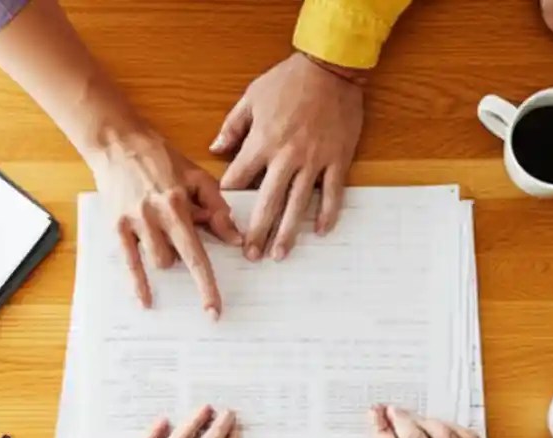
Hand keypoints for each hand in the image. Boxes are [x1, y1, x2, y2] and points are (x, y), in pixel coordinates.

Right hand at [90, 130, 242, 316]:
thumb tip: (236, 239)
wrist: (118, 142)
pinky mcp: (117, 225)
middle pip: (176, 260)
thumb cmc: (161, 158)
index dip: (206, 285)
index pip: (196, 254)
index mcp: (178, 205)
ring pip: (157, 261)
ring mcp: (134, 223)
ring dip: (166, 256)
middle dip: (185, 255)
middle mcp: (155, 217)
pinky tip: (146, 301)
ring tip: (163, 232)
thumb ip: (218, 209)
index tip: (214, 309)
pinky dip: (138, 283)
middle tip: (183, 233)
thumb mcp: (197, 177)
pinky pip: (129, 261)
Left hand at [212, 52, 363, 260]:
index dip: (230, 199)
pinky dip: (327, 213)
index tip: (224, 217)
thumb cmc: (289, 80)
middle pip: (268, 202)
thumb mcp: (252, 97)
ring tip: (280, 254)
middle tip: (250, 255)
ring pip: (298, 204)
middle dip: (257, 232)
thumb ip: (232, 126)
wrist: (330, 68)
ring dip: (288, 232)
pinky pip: (332, 193)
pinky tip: (320, 231)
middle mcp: (286, 156)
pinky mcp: (337, 159)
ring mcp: (314, 160)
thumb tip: (215, 149)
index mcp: (262, 142)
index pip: (239, 178)